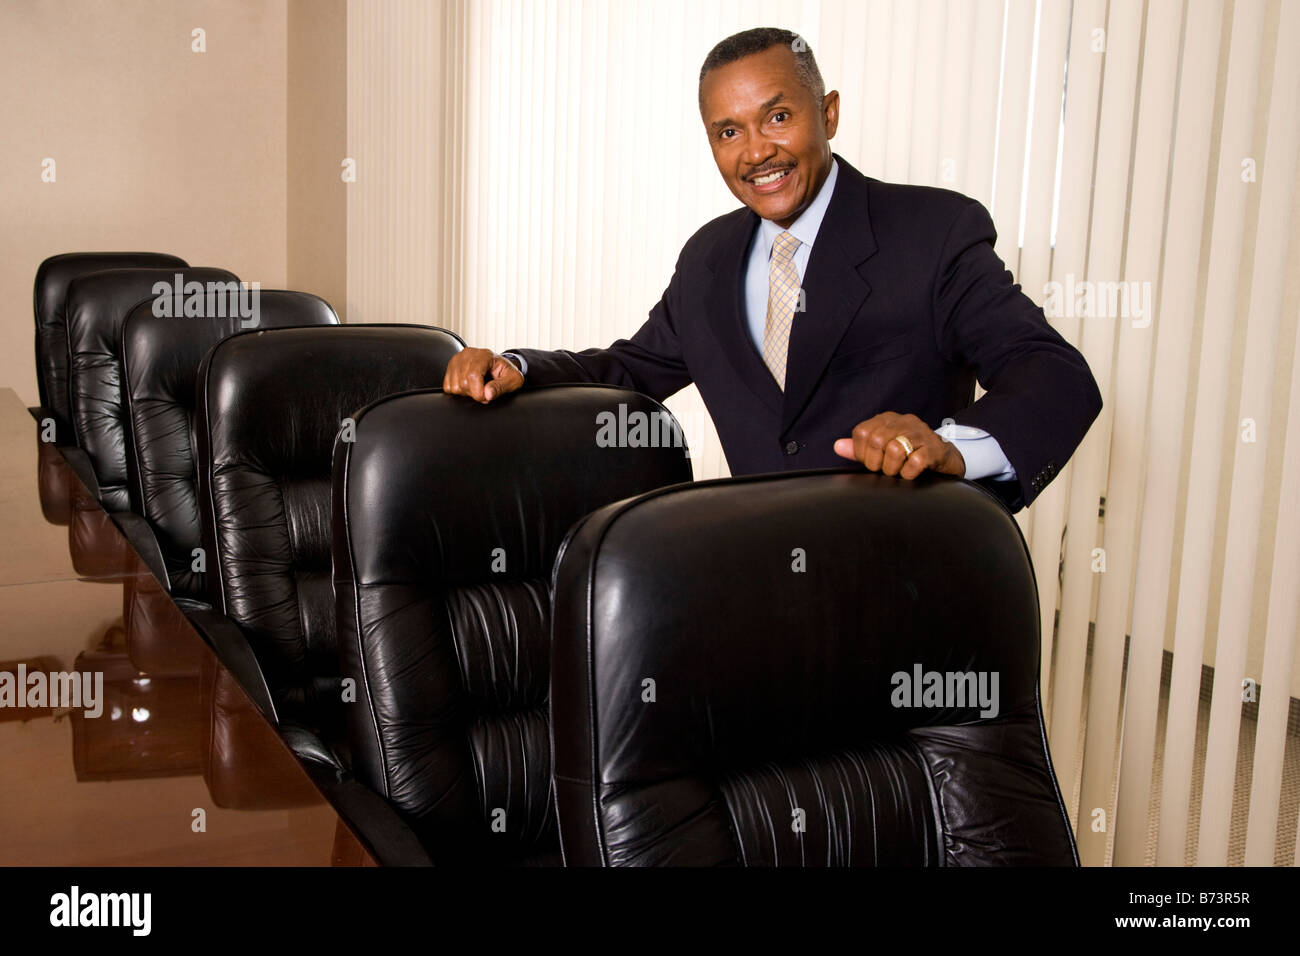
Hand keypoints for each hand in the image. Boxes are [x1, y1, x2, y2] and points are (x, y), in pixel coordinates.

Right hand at [441, 348, 523, 402]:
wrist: (499, 366)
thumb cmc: (506, 372)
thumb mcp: (513, 380)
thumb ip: (501, 387)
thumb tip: (487, 394)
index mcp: (484, 355)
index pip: (473, 375)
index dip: (478, 392)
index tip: (486, 397)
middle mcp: (468, 355)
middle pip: (463, 383)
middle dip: (475, 393)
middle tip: (485, 391)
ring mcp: (457, 360)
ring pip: (454, 386)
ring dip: (466, 393)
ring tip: (477, 387)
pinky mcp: (450, 367)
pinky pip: (447, 387)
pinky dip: (458, 391)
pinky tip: (469, 386)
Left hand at [833, 412, 964, 478]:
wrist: (945, 458)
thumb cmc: (910, 453)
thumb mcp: (883, 449)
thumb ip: (860, 448)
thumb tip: (838, 446)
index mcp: (888, 419)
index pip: (862, 432)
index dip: (861, 453)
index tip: (871, 463)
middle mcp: (904, 422)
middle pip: (876, 441)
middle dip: (876, 463)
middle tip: (885, 469)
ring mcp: (921, 434)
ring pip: (894, 450)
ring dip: (892, 468)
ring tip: (897, 471)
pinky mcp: (935, 449)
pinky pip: (915, 462)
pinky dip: (908, 473)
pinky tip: (910, 474)